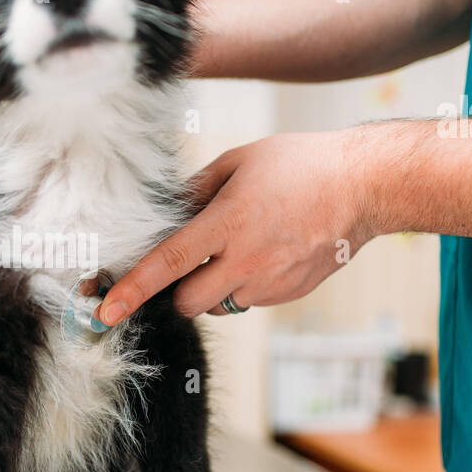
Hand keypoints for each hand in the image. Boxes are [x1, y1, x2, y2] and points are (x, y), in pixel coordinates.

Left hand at [96, 128, 385, 324]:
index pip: (167, 263)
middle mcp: (247, 260)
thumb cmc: (301, 164)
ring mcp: (271, 282)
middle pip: (187, 303)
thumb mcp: (238, 162)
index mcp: (228, 222)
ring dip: (213, 287)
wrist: (365, 186)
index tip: (105, 310)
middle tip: (186, 265)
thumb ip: (195, 191)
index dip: (132, 290)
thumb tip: (166, 213)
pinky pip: (250, 302)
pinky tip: (264, 252)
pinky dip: (244, 285)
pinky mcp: (289, 294)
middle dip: (176, 292)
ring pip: (219, 305)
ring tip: (236, 248)